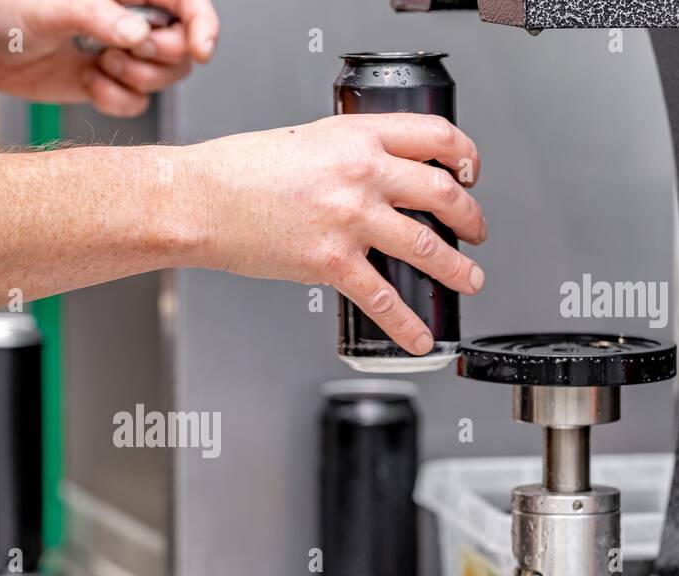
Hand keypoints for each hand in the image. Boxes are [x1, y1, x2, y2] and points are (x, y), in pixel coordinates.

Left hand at [0, 0, 219, 115]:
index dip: (204, 26)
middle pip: (183, 49)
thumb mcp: (54, 7)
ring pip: (165, 79)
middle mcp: (136, 20)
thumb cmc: (11, 7)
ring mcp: (125, 54)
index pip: (189, 4)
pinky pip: (136, 104)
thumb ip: (100, 16)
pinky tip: (88, 83)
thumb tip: (140, 35)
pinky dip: (115, 100)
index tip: (201, 51)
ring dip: (135, 80)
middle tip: (116, 52)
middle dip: (156, 59)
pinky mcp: (111, 83)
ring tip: (97, 64)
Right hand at [184, 114, 485, 353]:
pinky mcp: (332, 262)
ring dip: (456, 269)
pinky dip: (408, 323)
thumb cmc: (238, 172)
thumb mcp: (304, 141)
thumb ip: (345, 155)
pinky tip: (419, 336)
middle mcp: (362, 175)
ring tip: (468, 280)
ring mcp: (351, 220)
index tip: (470, 171)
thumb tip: (370, 178)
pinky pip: (383, 299)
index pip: (435, 136)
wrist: (202, 201)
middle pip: (443, 193)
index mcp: (357, 137)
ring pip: (427, 247)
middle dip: (470, 218)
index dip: (465, 155)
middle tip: (476, 231)